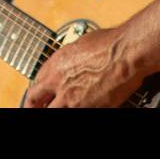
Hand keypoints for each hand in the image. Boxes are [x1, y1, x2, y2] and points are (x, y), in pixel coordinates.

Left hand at [22, 26, 145, 107]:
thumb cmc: (109, 45)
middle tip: (35, 108)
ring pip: (53, 111)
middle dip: (34, 105)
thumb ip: (69, 59)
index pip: (36, 83)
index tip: (37, 95)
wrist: (125, 54)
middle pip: (35, 100)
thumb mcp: (80, 45)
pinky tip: (80, 108)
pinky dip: (75, 111)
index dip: (36, 91)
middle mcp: (59, 82)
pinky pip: (75, 113)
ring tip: (57, 108)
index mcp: (55, 64)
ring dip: (54, 109)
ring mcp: (72, 99)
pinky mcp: (89, 108)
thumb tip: (70, 63)